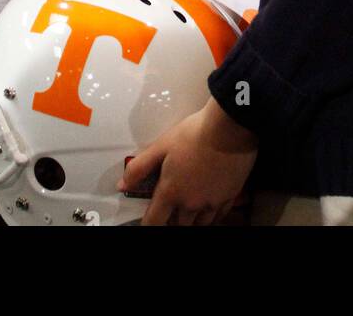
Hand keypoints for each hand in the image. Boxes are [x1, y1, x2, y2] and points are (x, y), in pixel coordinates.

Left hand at [119, 97, 257, 225]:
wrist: (229, 128)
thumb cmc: (194, 133)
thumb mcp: (162, 145)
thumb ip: (140, 167)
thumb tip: (122, 184)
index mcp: (171, 192)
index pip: (154, 221)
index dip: (149, 224)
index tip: (148, 223)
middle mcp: (191, 203)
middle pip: (178, 225)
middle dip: (172, 221)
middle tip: (170, 212)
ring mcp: (212, 202)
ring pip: (200, 224)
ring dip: (192, 221)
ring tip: (190, 211)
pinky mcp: (230, 196)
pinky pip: (219, 216)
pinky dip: (212, 215)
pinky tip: (210, 207)